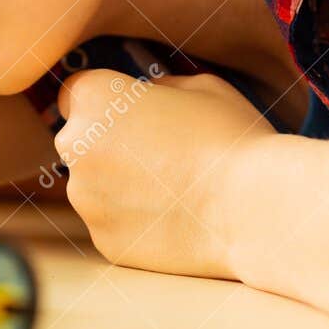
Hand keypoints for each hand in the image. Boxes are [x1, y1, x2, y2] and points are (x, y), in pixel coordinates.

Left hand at [54, 69, 274, 276]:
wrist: (253, 207)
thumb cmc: (231, 139)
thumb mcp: (200, 87)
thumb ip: (157, 87)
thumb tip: (147, 96)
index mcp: (93, 99)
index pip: (75, 95)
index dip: (105, 103)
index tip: (129, 115)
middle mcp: (75, 147)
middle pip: (81, 142)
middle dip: (109, 145)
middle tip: (159, 153)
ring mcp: (86, 199)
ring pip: (95, 187)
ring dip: (120, 186)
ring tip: (173, 188)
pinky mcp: (104, 240)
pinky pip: (113, 224)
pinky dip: (135, 221)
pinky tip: (174, 217)